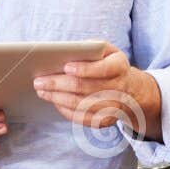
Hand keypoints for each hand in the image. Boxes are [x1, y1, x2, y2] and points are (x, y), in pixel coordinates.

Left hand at [33, 46, 162, 140]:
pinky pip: (81, 118)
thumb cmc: (110, 65)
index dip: (85, 69)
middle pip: (85, 88)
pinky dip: (64, 110)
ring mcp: (112, 107)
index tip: (66, 67)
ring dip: (57, 98)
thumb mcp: (107, 51)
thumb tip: (67, 51)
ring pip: (80, 104)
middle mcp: (118, 88)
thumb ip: (91, 48)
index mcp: (119, 67)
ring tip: (41, 91)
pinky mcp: (105, 120)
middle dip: (59, 84)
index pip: (103, 69)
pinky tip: (53, 101)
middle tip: (39, 81)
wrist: (130, 90)